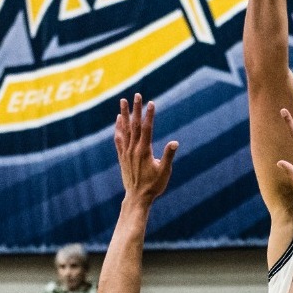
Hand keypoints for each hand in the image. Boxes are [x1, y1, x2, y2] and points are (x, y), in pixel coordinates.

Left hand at [115, 94, 178, 208]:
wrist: (137, 198)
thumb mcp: (165, 172)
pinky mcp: (122, 156)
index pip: (147, 129)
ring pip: (124, 129)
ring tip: (122, 101)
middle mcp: (133, 149)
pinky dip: (118, 128)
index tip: (151, 103)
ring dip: (124, 114)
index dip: (149, 115)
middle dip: (136, 109)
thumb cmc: (154, 186)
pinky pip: (119, 138)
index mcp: (144, 151)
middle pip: (134, 125)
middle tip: (136, 94)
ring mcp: (126, 152)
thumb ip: (168, 156)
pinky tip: (118, 120)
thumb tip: (174, 142)